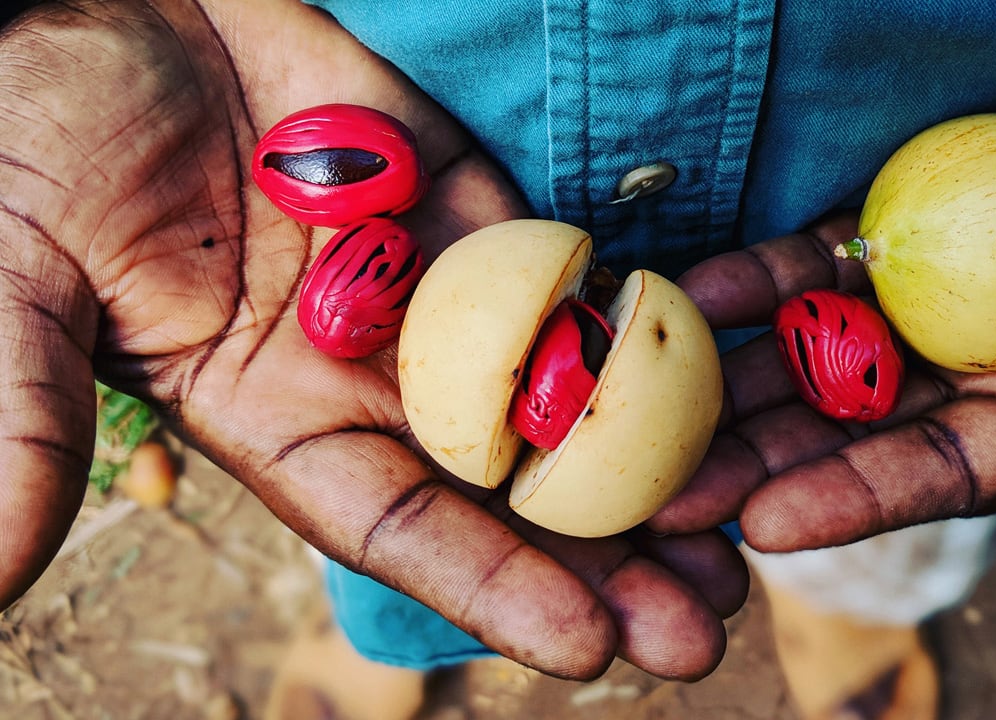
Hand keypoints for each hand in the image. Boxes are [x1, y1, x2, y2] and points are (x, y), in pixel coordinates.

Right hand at [0, 0, 745, 679]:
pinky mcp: (476, 206)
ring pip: (561, 390)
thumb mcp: (14, 280)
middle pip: (511, 483)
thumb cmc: (33, 144)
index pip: (404, 525)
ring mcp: (436, 287)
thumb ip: (23, 414)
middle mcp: (376, 370)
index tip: (591, 650)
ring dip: (652, 455)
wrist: (109, 17)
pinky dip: (639, 319)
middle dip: (608, 554)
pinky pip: (568, 270)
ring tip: (745, 523)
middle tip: (710, 622)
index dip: (494, 587)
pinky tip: (722, 371)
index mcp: (279, 417)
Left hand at [656, 0, 995, 566]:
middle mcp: (993, 359)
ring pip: (828, 341)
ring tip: (654, 397)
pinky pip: (831, 247)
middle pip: (861, 421)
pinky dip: (766, 273)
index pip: (947, 473)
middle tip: (667, 487)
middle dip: (765, 455)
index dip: (857, 501)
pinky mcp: (925, 208)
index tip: (767, 526)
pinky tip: (698, 293)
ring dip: (743, 371)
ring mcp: (950, 285)